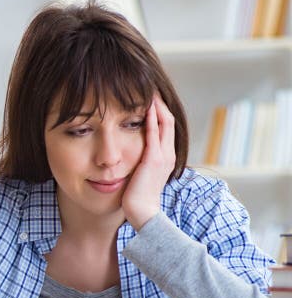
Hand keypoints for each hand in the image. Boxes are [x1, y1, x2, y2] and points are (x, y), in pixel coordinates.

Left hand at [122, 94, 175, 230]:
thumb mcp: (140, 174)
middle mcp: (168, 153)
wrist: (142, 213)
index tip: (148, 96)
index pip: (165, 126)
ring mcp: (162, 155)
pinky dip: (150, 116)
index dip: (159, 110)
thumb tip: (129, 154)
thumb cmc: (137, 197)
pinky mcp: (153, 159)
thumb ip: (139, 162)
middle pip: (168, 118)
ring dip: (156, 104)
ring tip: (148, 87)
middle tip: (148, 84)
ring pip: (164, 121)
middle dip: (159, 101)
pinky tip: (144, 104)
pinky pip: (153, 132)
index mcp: (166, 156)